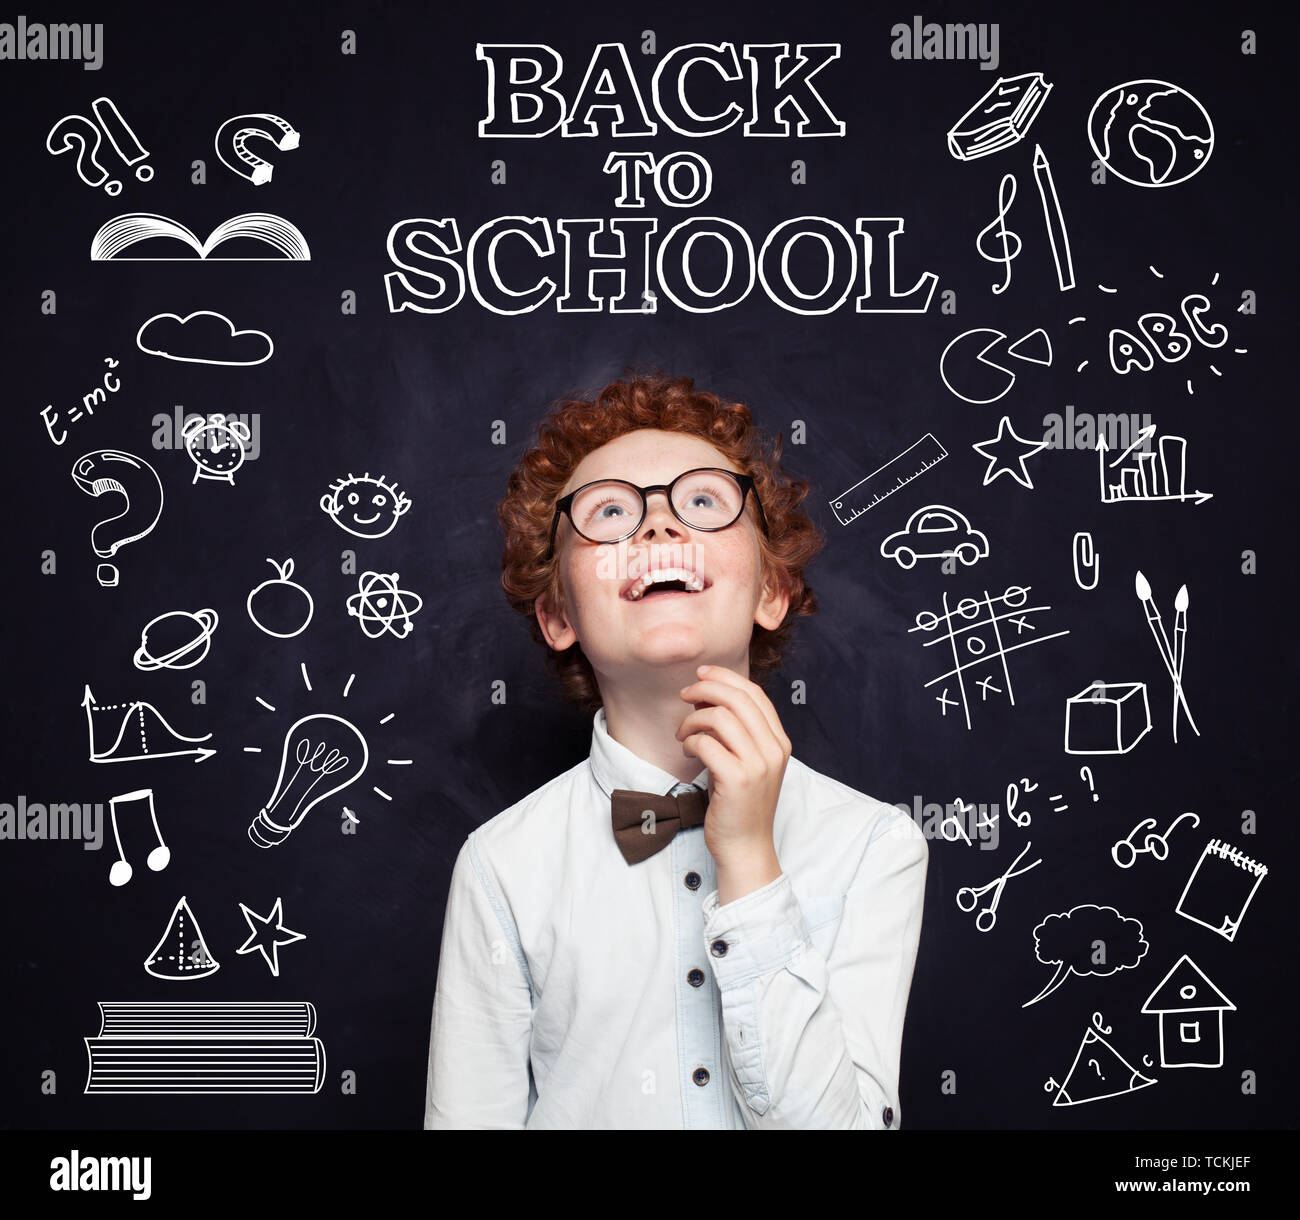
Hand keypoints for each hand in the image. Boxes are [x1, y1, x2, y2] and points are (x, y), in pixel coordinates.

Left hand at [676, 665, 787, 891]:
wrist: (745, 847)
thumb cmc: (739, 804)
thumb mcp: (746, 761)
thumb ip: (737, 730)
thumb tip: (708, 695)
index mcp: (779, 742)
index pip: (755, 694)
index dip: (726, 677)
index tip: (701, 675)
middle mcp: (774, 750)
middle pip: (738, 699)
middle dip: (706, 689)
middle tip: (685, 695)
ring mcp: (758, 765)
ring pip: (720, 717)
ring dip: (693, 720)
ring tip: (683, 734)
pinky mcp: (737, 780)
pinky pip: (706, 743)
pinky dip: (690, 741)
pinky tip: (687, 751)